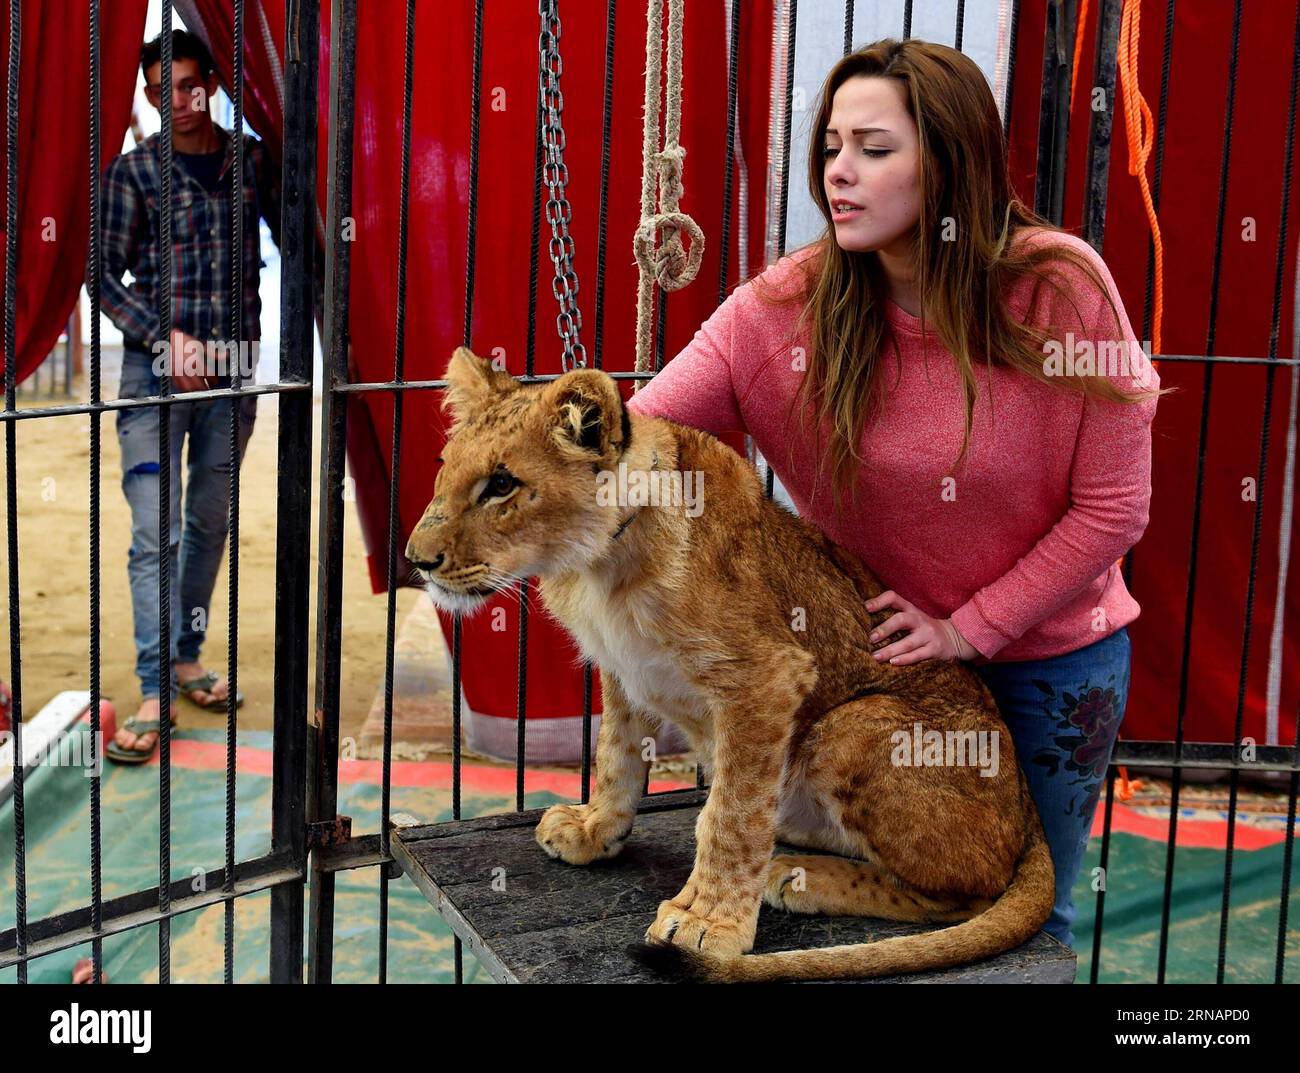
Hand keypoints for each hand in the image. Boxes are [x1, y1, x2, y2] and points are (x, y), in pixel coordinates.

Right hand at [164, 329, 210, 392]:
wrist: (173, 340)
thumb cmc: (188, 343)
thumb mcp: (202, 346)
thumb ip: (213, 353)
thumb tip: (225, 355)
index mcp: (194, 361)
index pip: (207, 375)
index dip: (213, 379)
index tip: (215, 380)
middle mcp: (186, 367)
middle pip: (198, 385)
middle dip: (205, 387)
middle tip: (209, 386)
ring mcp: (178, 371)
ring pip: (187, 387)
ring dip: (195, 389)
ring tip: (200, 388)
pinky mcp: (172, 372)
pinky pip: (178, 385)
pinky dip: (184, 387)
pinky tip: (189, 386)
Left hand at [864, 589, 978, 665]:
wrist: (953, 637)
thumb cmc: (922, 628)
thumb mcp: (911, 618)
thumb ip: (893, 618)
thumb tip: (863, 624)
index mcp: (910, 609)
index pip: (894, 598)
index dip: (879, 601)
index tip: (866, 608)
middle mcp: (919, 620)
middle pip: (901, 620)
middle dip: (885, 629)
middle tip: (871, 638)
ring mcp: (928, 635)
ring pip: (907, 642)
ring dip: (890, 650)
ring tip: (876, 656)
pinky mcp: (934, 649)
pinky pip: (918, 655)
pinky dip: (905, 659)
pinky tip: (893, 662)